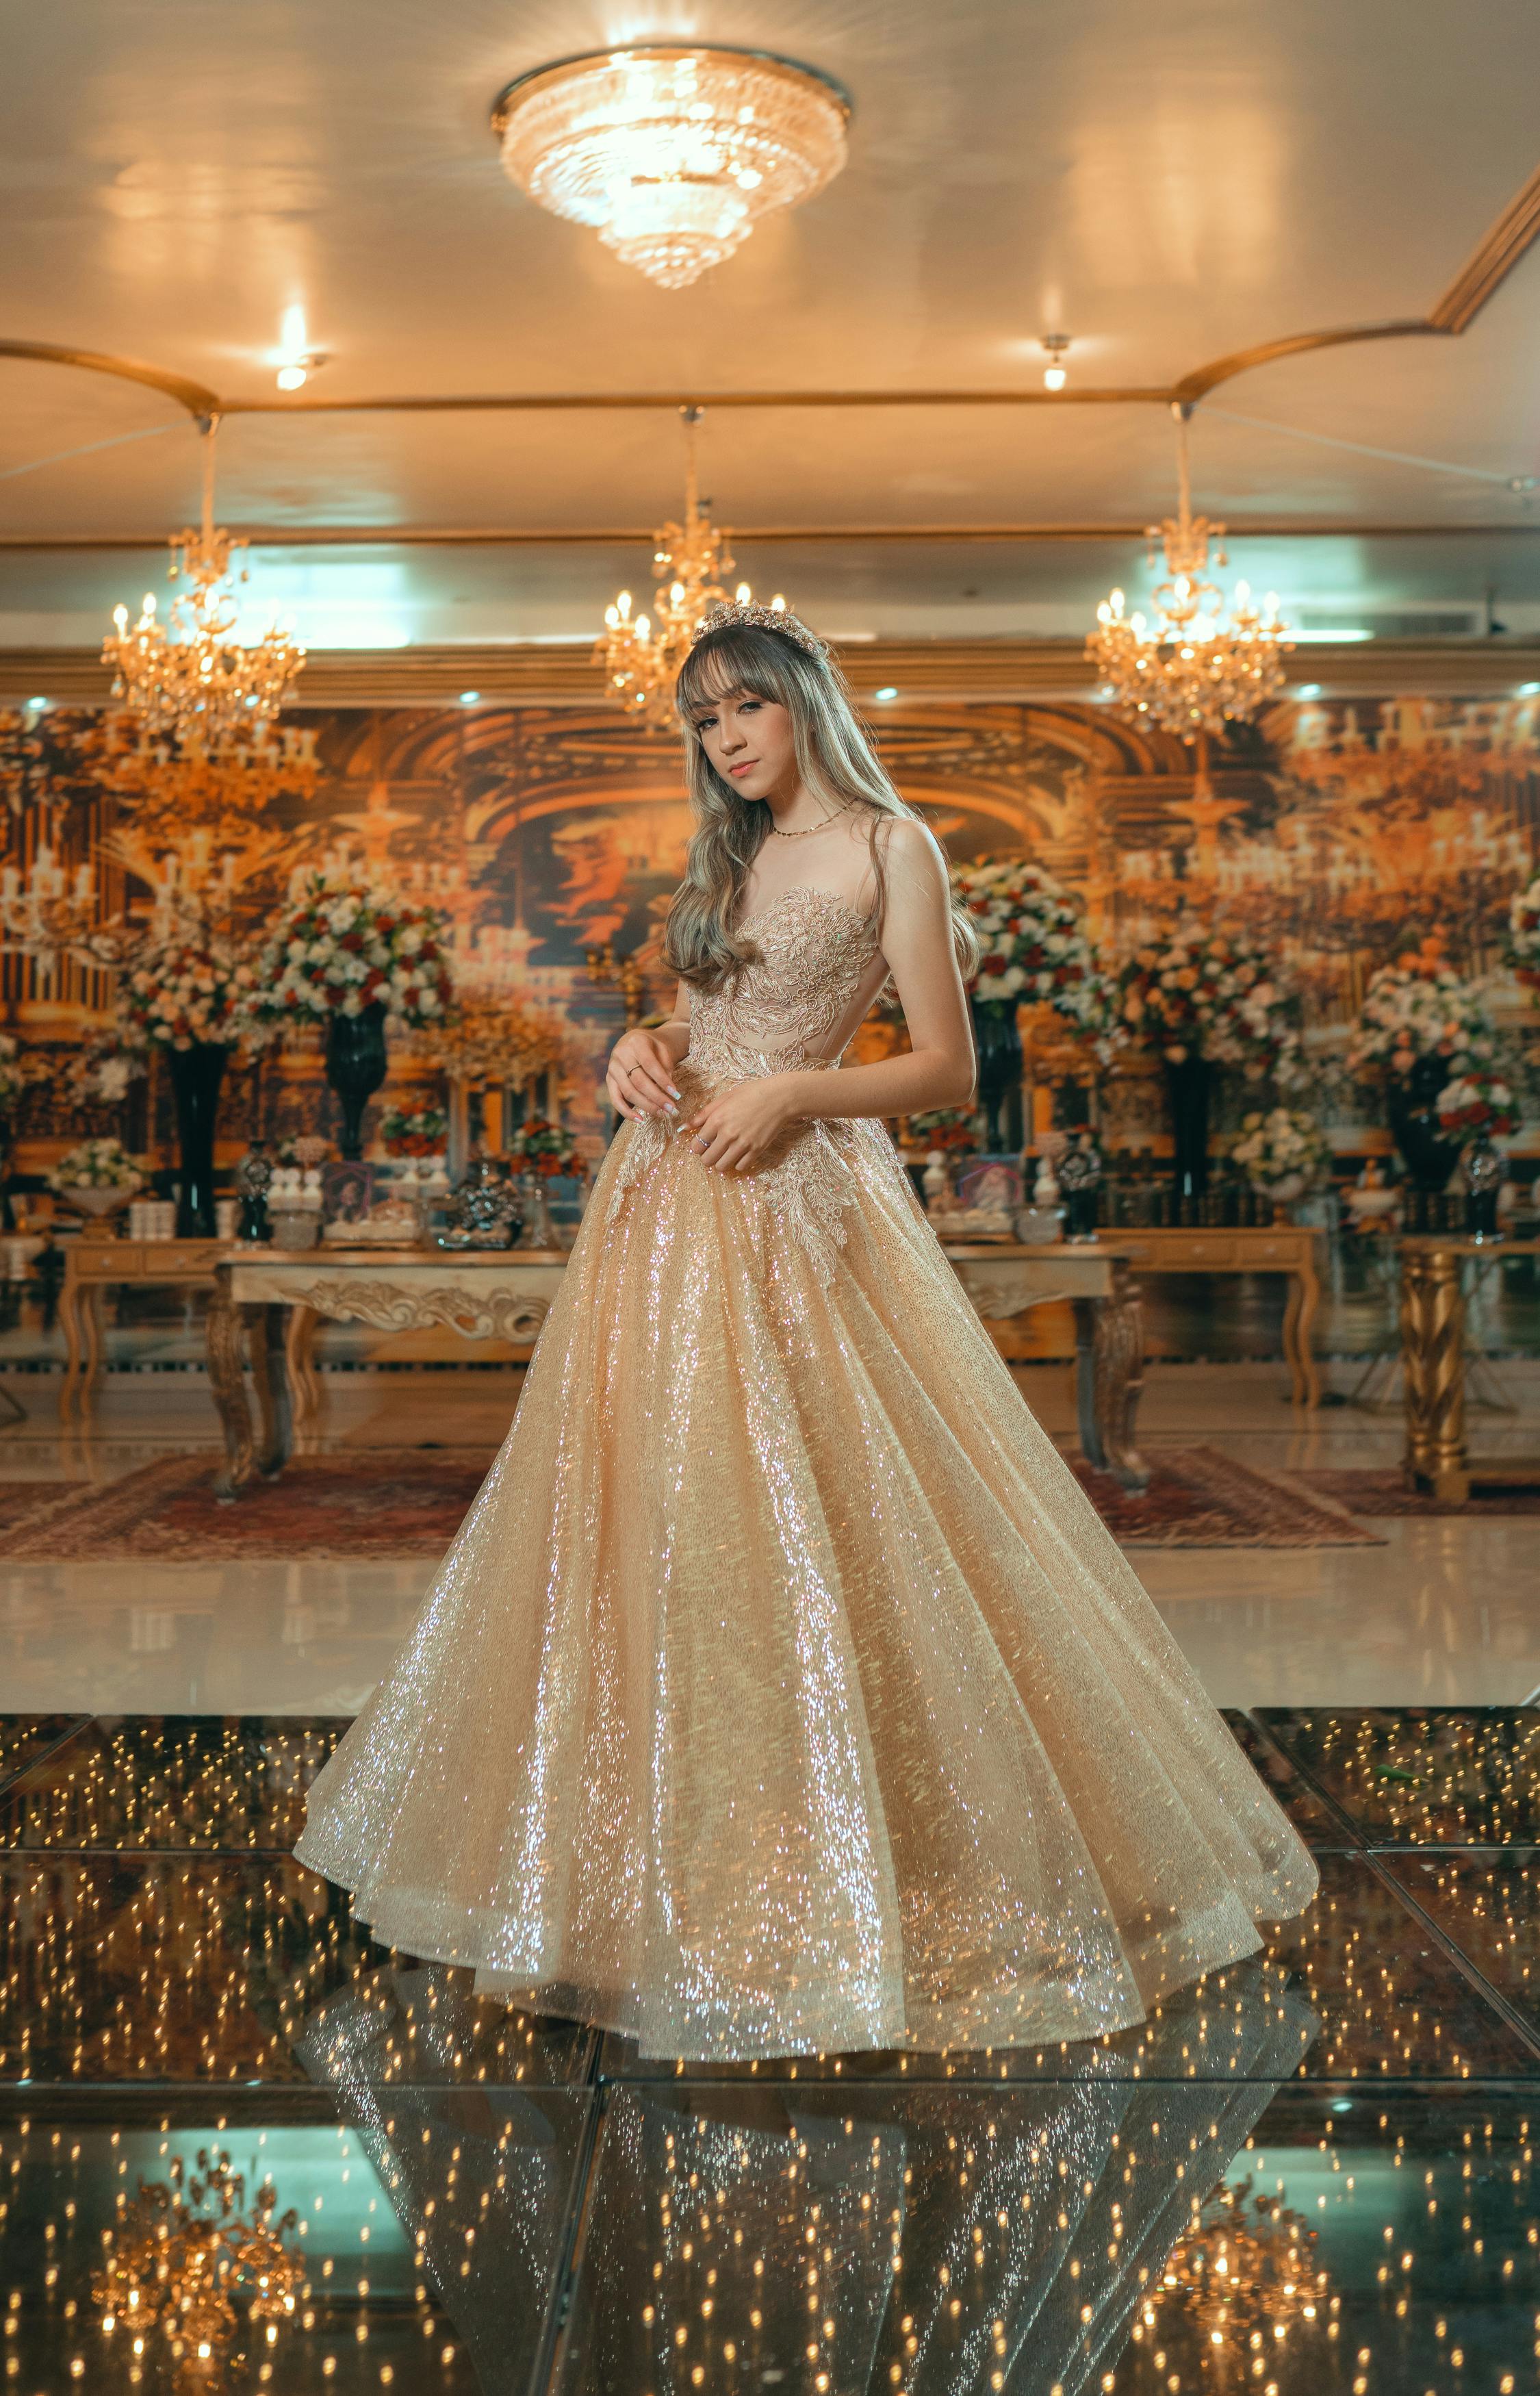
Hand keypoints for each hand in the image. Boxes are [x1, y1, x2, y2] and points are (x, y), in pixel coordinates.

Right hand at [606, 1029, 680, 1121]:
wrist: (638, 1041)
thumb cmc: (655, 1047)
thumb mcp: (664, 1049)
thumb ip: (666, 1066)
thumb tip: (668, 1091)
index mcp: (636, 1042)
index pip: (650, 1065)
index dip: (663, 1081)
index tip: (676, 1095)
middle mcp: (620, 1054)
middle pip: (639, 1081)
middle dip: (657, 1098)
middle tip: (672, 1109)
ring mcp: (612, 1068)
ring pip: (628, 1092)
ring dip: (646, 1106)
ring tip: (662, 1114)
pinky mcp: (609, 1080)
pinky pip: (615, 1099)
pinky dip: (626, 1112)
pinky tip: (640, 1120)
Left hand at [683, 1075, 797, 1173]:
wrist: (779, 1097)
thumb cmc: (751, 1093)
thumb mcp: (724, 1098)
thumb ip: (703, 1114)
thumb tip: (684, 1127)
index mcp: (717, 1120)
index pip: (696, 1145)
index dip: (697, 1146)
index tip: (702, 1143)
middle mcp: (728, 1134)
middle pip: (707, 1160)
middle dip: (707, 1157)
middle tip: (713, 1150)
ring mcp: (743, 1144)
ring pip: (722, 1166)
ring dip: (721, 1162)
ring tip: (726, 1153)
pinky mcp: (757, 1150)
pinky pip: (741, 1167)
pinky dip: (738, 1163)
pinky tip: (739, 1153)